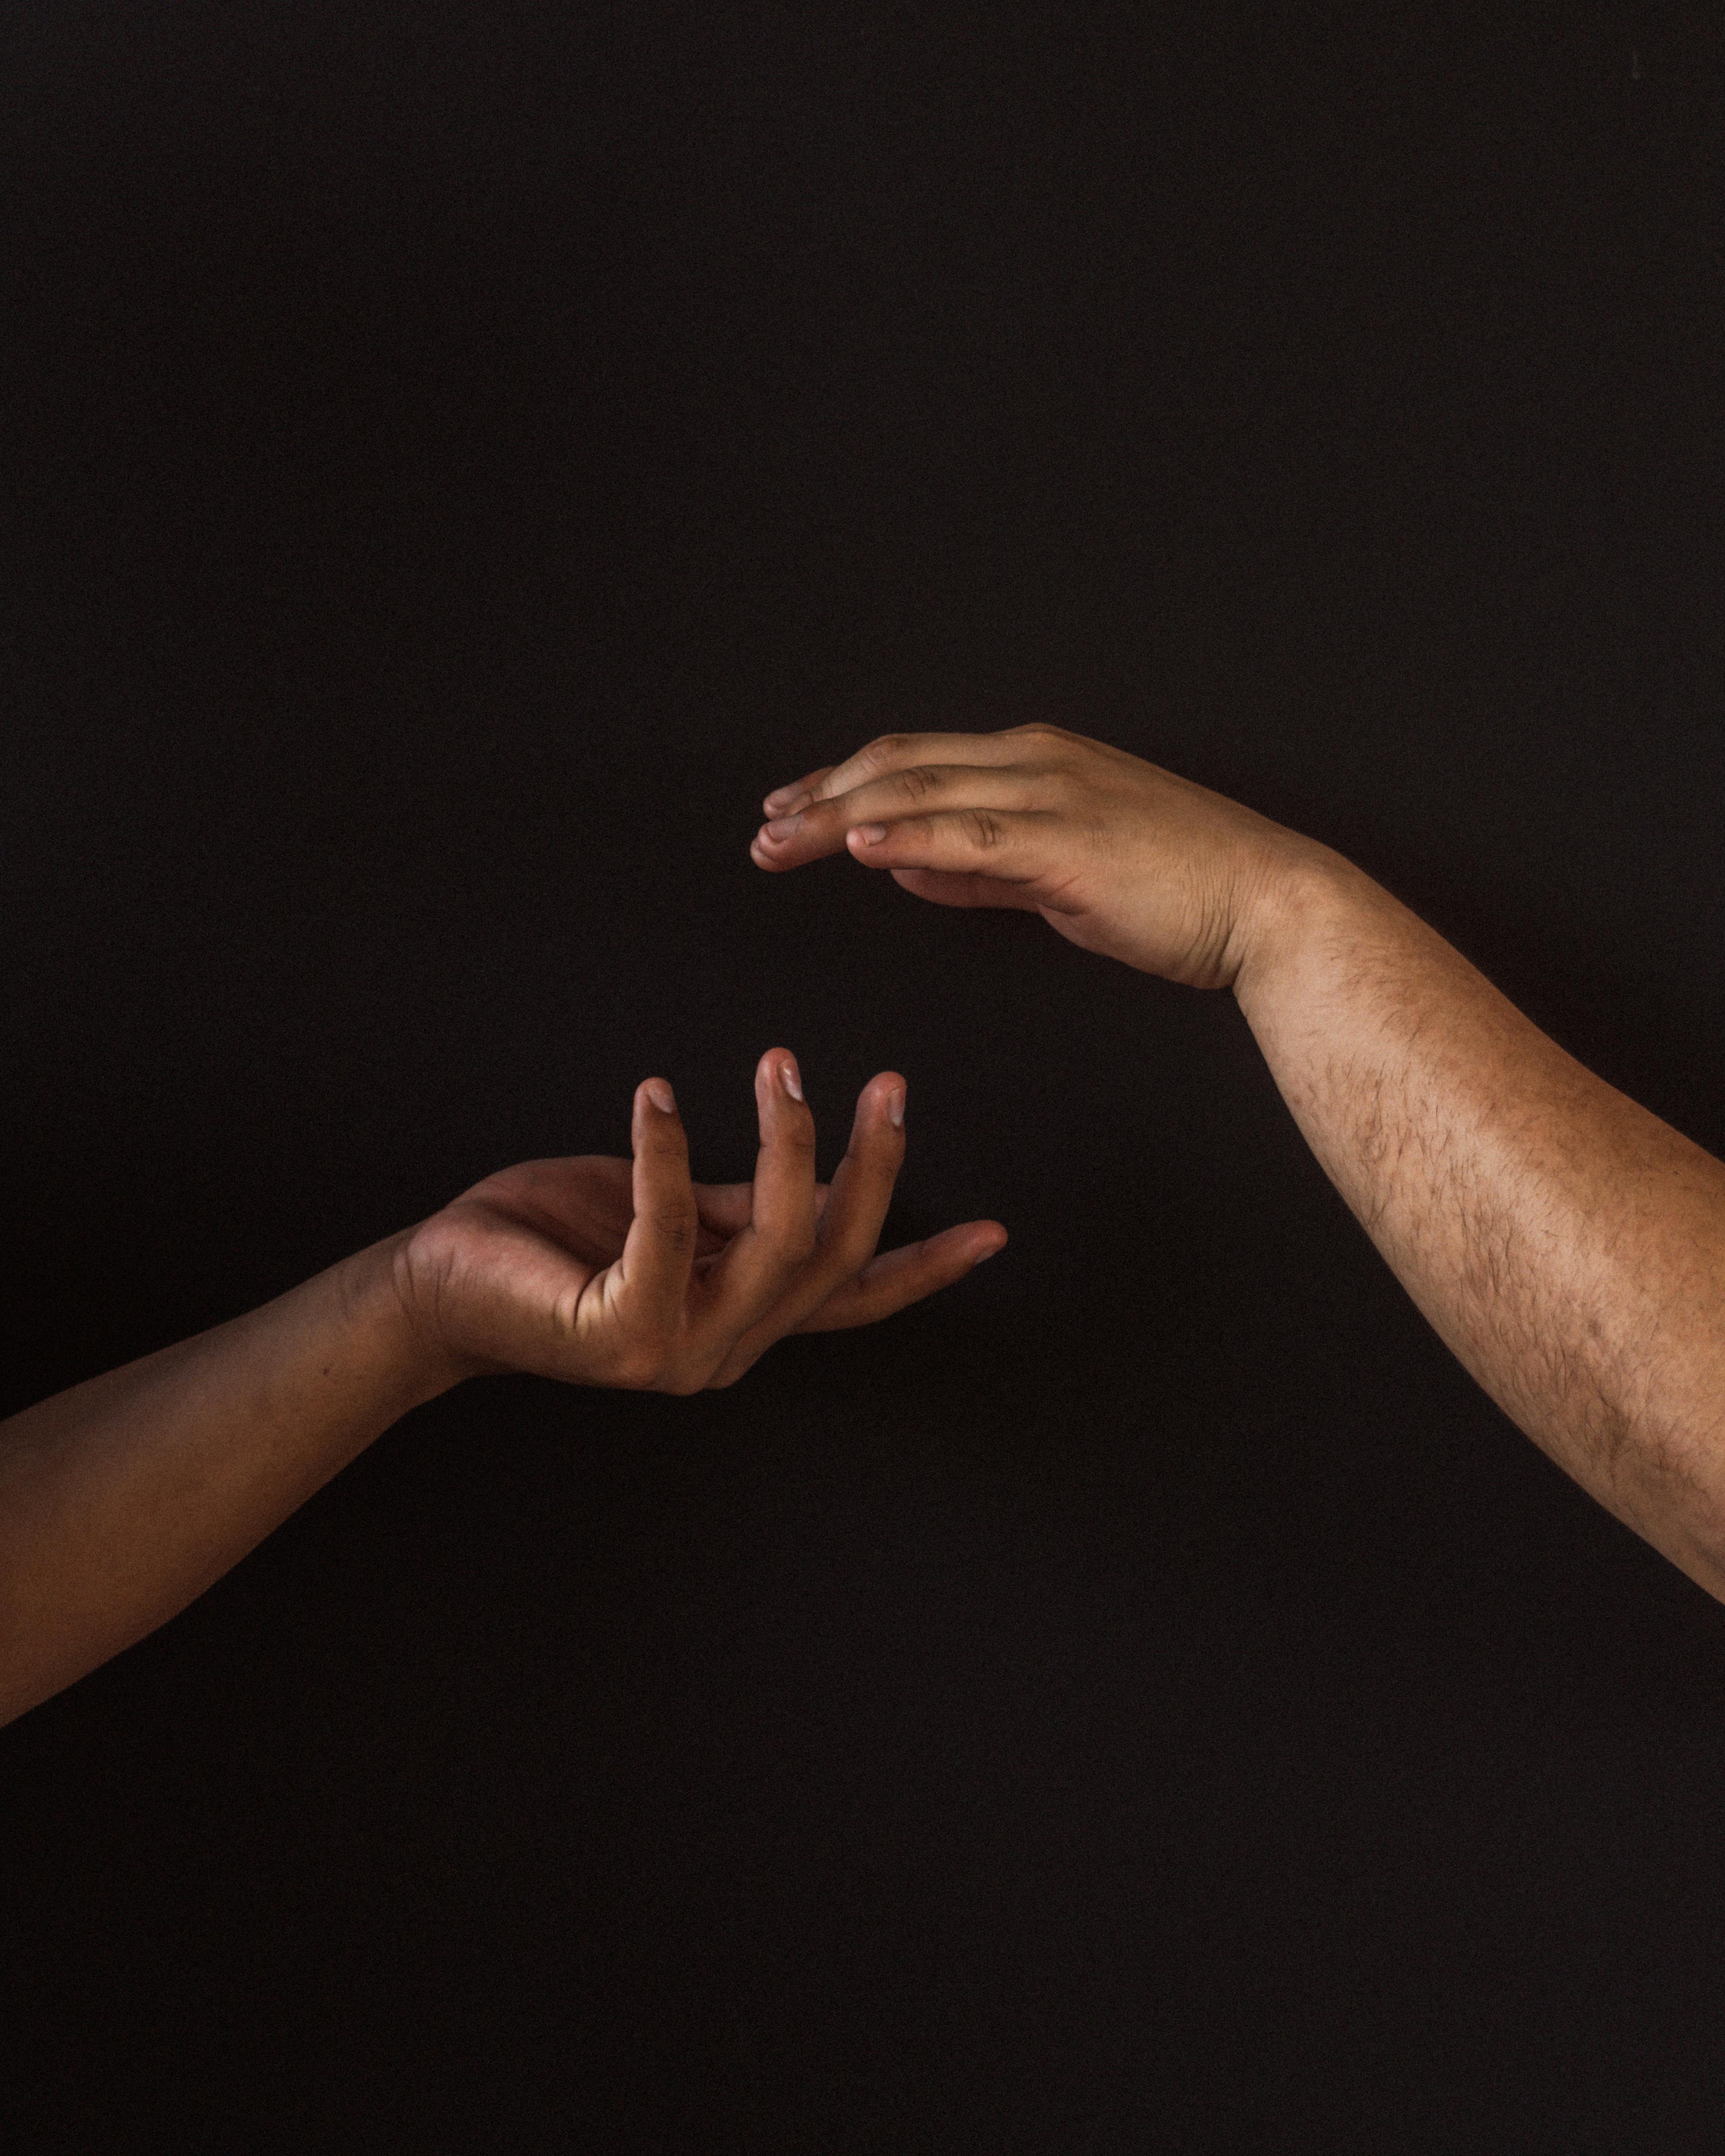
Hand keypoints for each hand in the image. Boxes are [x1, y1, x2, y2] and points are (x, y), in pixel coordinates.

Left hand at [391, 1051, 1006, 1392]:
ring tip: (777, 1066)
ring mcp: (678, 1351)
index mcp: (744, 1316)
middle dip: (871, 1164)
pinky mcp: (621, 1335)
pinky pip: (668, 1228)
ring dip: (787, 1144)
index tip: (994, 1233)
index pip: (853, 1298)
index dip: (925, 1267)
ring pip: (777, 1243)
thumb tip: (814, 1167)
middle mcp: (725, 1346)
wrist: (440, 1282)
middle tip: (882, 1081)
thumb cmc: (551, 1238)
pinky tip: (657, 1093)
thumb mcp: (674, 1209)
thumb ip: (743, 1204)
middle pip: (833, 1254)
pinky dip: (667, 1151)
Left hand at [750, 724, 1332, 990]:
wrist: (1267, 903)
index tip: (791, 810)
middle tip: (762, 831)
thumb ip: (982, 871)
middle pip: (899, 767)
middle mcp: (1035, 761)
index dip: (844, 783)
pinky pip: (970, 836)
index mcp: (1035, 762)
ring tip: (778, 843)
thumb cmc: (1176, 892)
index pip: (915, 761)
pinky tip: (857, 849)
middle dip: (821, 798)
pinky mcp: (1066, 843)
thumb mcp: (1059, 876)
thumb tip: (907, 869)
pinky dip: (906, 838)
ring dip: (838, 819)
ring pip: (919, 795)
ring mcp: (1050, 795)